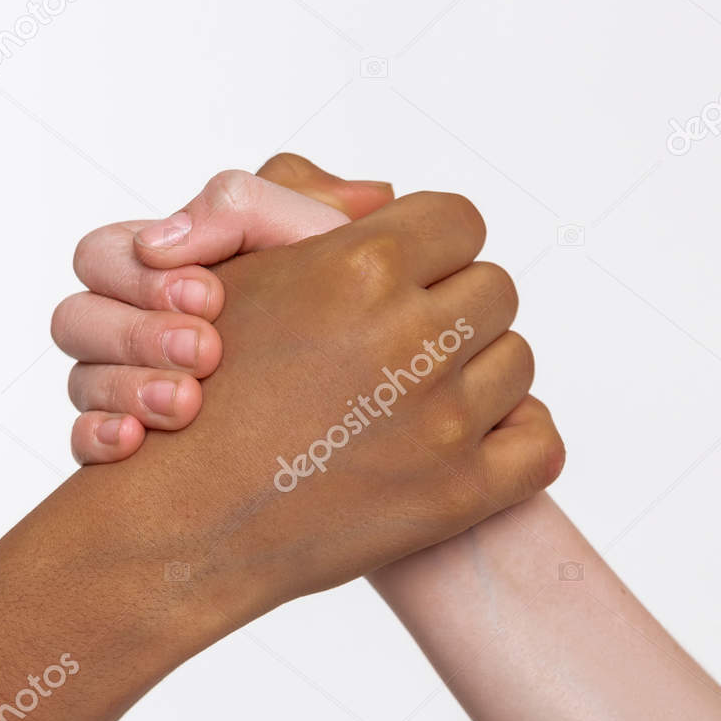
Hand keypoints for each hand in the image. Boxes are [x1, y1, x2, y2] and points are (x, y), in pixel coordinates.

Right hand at [54, 155, 392, 462]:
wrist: (376, 373)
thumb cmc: (336, 292)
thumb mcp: (305, 232)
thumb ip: (239, 209)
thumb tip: (158, 243)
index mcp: (158, 266)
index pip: (100, 257)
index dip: (139, 277)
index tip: (210, 296)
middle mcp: (130, 324)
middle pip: (76, 319)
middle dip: (137, 334)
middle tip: (204, 352)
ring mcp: (125, 385)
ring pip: (81, 381)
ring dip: (128, 389)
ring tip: (187, 405)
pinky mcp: (130, 441)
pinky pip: (83, 441)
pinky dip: (101, 437)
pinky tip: (137, 441)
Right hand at [79, 184, 562, 620]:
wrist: (179, 523)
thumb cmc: (198, 392)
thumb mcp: (231, 270)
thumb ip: (301, 204)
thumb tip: (386, 197)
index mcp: (358, 266)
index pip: (459, 221)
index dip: (431, 250)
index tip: (402, 282)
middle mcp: (406, 337)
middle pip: (495, 290)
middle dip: (453, 311)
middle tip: (401, 346)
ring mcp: (439, 421)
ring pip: (517, 361)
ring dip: (477, 374)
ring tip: (416, 397)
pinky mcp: (456, 495)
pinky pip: (540, 443)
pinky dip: (515, 437)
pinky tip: (466, 440)